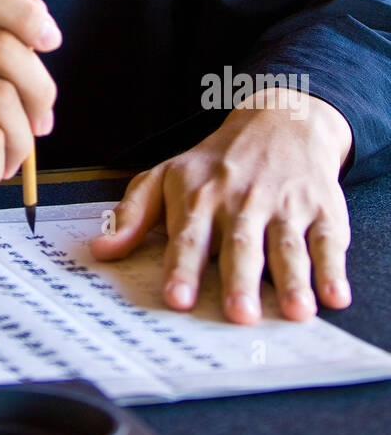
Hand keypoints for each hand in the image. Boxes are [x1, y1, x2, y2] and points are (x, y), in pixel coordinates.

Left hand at [88, 90, 353, 323]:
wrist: (280, 119)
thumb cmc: (216, 162)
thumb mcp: (167, 176)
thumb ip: (134, 215)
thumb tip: (101, 250)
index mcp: (200, 198)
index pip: (188, 237)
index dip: (182, 269)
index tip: (177, 299)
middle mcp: (241, 202)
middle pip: (240, 245)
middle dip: (239, 281)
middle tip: (239, 315)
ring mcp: (284, 205)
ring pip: (286, 246)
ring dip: (291, 281)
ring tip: (294, 312)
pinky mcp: (322, 208)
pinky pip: (327, 241)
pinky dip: (332, 269)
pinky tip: (333, 296)